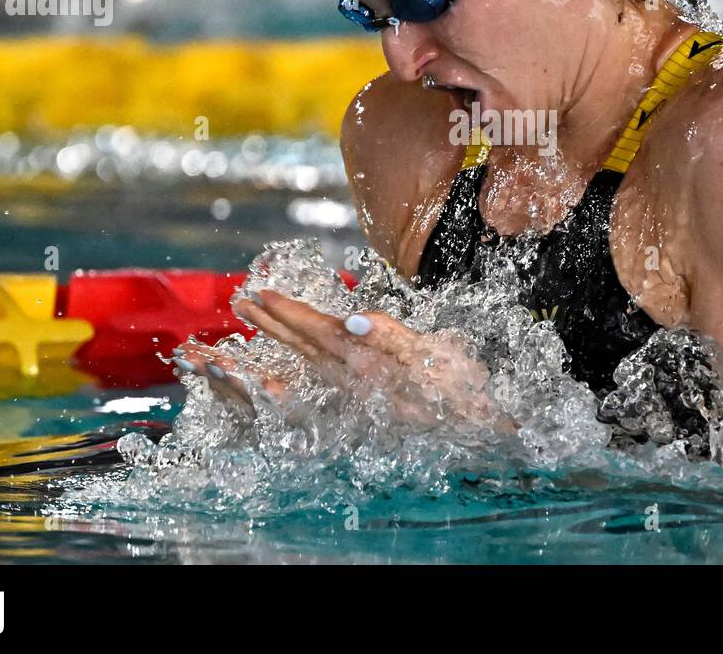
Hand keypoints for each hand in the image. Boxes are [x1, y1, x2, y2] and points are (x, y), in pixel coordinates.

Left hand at [175, 291, 509, 432]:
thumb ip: (391, 337)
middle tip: (242, 301)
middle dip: (273, 323)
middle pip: (305, 347)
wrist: (481, 430)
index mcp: (370, 365)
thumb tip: (351, 321)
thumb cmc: (463, 388)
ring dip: (280, 340)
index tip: (259, 293)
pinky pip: (320, 384)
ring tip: (254, 321)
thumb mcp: (435, 354)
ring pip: (309, 363)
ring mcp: (359, 395)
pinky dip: (295, 373)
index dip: (288, 312)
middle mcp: (357, 383)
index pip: (318, 333)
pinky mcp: (366, 402)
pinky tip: (279, 372)